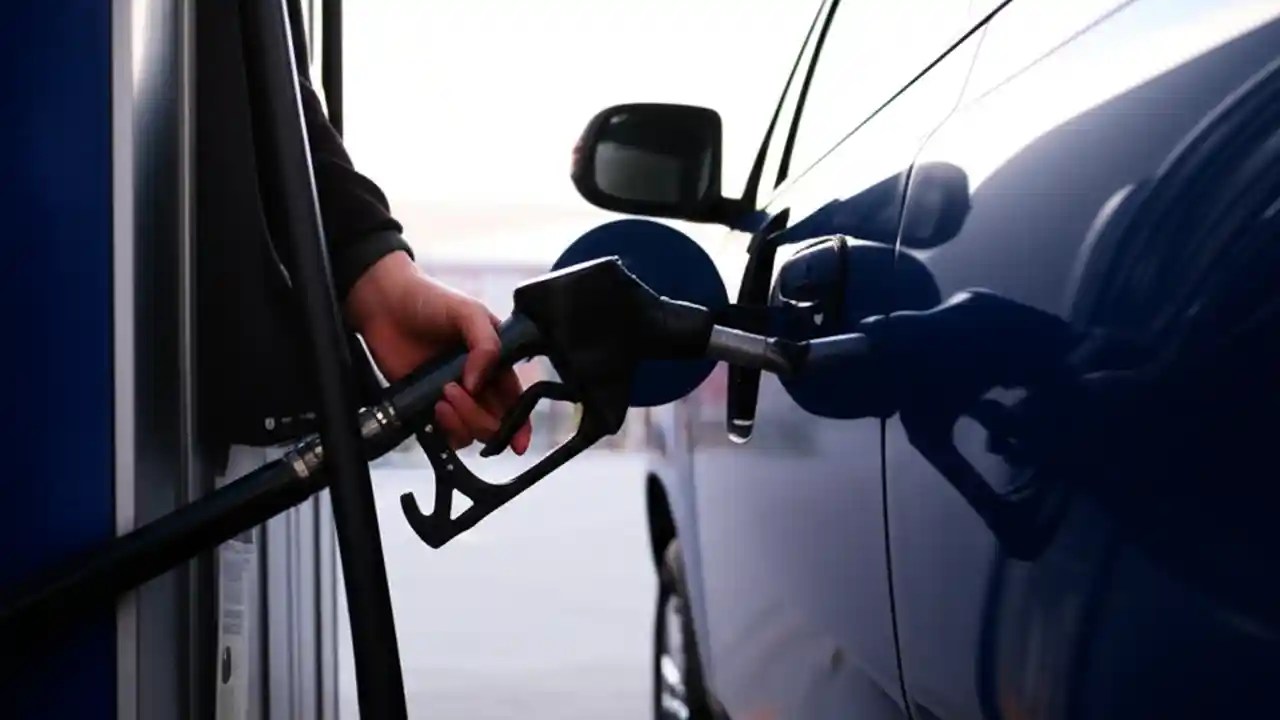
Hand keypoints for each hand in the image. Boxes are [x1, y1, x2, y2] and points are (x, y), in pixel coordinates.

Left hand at [344, 251, 531, 453]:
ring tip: (441, 396)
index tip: (518, 442)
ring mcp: (452, 398)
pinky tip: (432, 408)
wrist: (384, 304)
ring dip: (461, 422)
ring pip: (471, 433)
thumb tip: (478, 384)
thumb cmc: (429, 300)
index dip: (520, 424)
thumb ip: (486, 344)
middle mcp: (478, 385)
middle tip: (454, 391)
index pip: (517, 401)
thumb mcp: (468, 312)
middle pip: (495, 423)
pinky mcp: (426, 406)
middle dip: (480, 417)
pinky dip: (443, 430)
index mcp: (496, 363)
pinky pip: (444, 435)